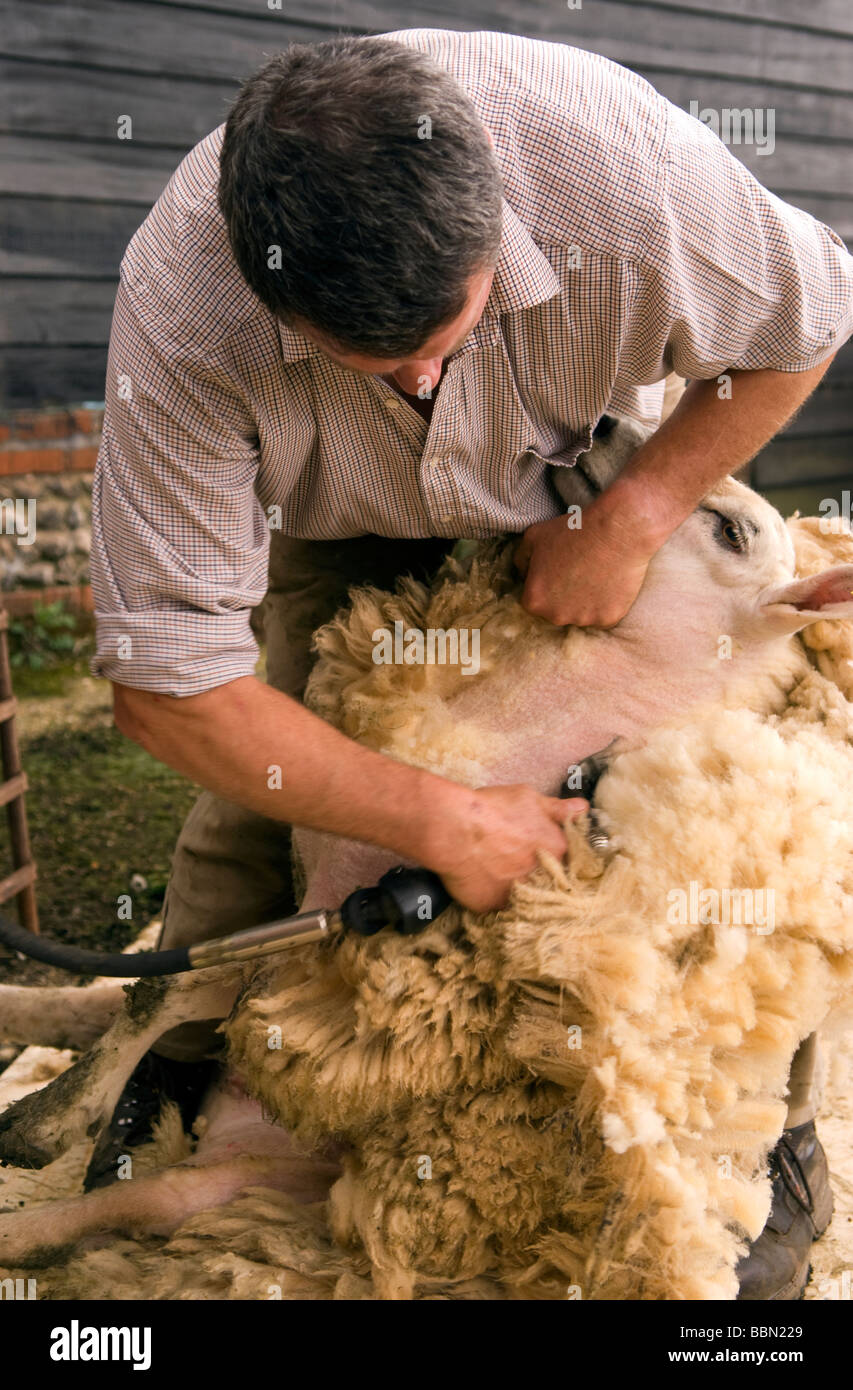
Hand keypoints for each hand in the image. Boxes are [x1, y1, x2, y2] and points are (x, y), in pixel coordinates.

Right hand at [422, 782, 587, 912]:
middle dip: (536, 874)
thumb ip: (558, 808)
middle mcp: (544, 877)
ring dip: (517, 887)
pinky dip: (492, 896)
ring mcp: (518, 896)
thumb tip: (583, 809)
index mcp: (558, 850)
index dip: (554, 856)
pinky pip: (497, 905)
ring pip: (524, 896)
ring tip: (499, 871)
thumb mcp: (529, 798)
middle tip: (514, 860)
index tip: (541, 853)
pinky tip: (483, 881)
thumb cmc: (492, 809)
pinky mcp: (492, 907)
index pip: (568, 860)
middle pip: (547, 881)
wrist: (454, 829)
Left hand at [514, 493, 659, 627]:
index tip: (557, 569)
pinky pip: (603, 616)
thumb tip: (524, 575)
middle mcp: (556, 617)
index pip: (534, 599)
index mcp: (534, 600)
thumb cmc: (573, 531)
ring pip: (580, 615)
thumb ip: (521, 560)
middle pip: (556, 611)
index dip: (544, 583)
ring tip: (594, 574)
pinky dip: (605, 604)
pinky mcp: (609, 619)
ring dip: (584, 601)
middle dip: (562, 596)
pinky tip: (608, 583)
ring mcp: (584, 620)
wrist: (617, 530)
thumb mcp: (533, 537)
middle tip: (576, 570)